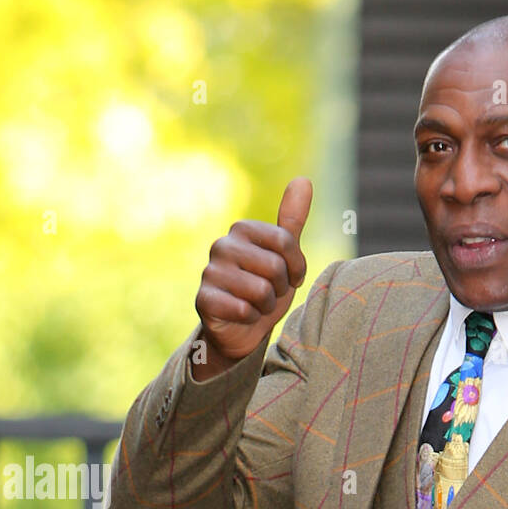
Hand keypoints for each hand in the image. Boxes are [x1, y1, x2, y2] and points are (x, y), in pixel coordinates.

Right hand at [192, 176, 311, 378]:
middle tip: (269, 294)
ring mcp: (210, 272)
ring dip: (266, 306)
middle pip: (275, 267)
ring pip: (261, 291)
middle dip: (280, 289)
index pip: (286, 242)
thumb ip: (292, 220)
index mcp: (242, 229)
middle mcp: (222, 245)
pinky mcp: (204, 299)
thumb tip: (304, 180)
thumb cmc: (265, 288)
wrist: (242, 328)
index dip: (296, 267)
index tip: (290, 276)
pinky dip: (251, 319)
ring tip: (256, 304)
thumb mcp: (284, 255)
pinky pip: (244, 310)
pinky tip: (242, 316)